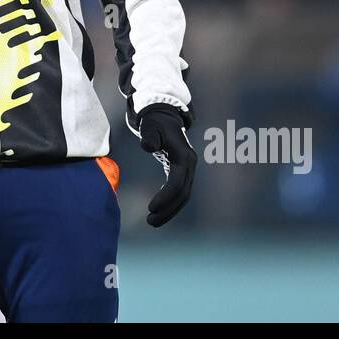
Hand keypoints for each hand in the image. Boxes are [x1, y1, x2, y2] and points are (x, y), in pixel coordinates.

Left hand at [138, 104, 196, 226]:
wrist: (164, 117)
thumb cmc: (155, 123)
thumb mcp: (151, 127)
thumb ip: (149, 136)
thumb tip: (148, 147)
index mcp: (184, 156)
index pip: (177, 182)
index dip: (165, 197)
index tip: (150, 208)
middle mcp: (190, 165)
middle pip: (183, 194)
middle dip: (168, 210)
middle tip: (150, 221)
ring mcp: (188, 170)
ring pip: (183, 196)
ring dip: (170, 211)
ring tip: (152, 222)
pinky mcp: (183, 172)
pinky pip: (179, 192)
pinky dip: (171, 204)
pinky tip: (158, 212)